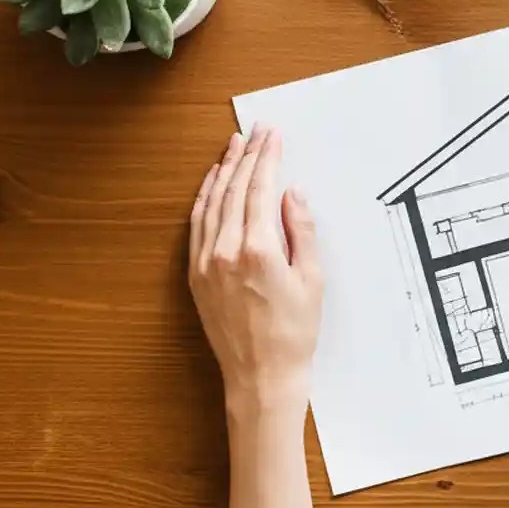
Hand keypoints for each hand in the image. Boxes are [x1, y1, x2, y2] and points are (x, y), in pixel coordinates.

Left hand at [189, 127, 323, 416]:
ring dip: (223, 171)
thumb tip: (292, 195)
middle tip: (256, 131)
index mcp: (259, 249)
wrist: (261, 376)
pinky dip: (205, 199)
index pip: (261, 188)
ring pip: (211, 202)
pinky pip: (197, 225)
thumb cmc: (294, 334)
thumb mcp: (312, 280)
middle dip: (247, 155)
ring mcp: (206, 262)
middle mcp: (226, 250)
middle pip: (235, 189)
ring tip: (233, 146)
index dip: (267, 158)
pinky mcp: (196, 275)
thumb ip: (302, 232)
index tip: (272, 135)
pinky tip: (213, 184)